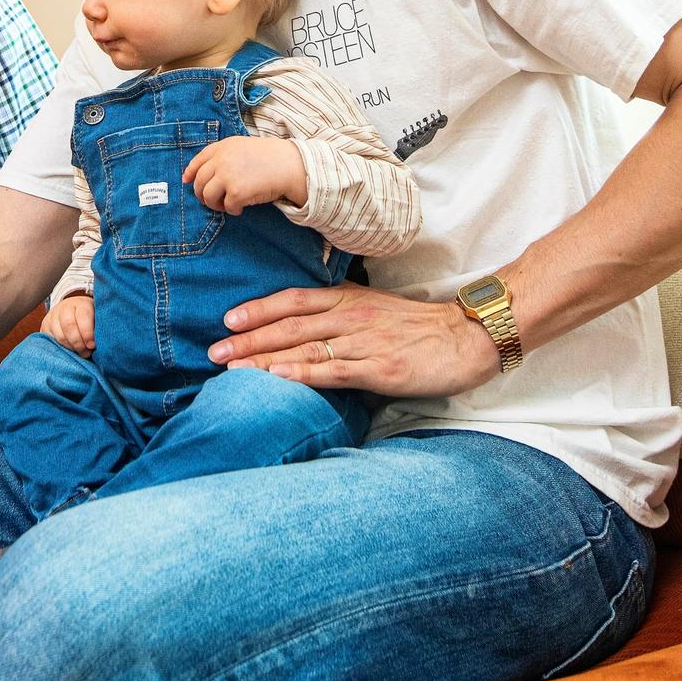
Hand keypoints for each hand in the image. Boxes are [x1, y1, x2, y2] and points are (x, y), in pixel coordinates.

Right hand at [42, 292, 94, 353]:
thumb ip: (100, 327)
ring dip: (70, 348)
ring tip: (80, 354)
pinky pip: (50, 340)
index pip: (82, 317)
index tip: (92, 346)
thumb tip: (105, 343)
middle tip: (86, 353)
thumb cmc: (90, 319)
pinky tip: (69, 352)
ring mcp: (53, 316)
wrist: (73, 310)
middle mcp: (65, 307)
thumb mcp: (97, 318)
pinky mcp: (45, 326)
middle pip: (69, 326)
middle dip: (78, 343)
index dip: (87, 333)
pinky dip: (60, 348)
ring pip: (59, 335)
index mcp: (81, 304)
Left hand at [182, 136, 305, 214]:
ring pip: (207, 196)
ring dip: (215, 204)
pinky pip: (226, 207)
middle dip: (202, 194)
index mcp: (224, 147)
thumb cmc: (271, 158)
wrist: (290, 165)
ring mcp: (227, 176)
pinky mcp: (236, 193)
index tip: (186, 181)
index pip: (198, 160)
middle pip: (199, 181)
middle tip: (212, 201)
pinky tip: (241, 208)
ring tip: (227, 206)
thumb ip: (224, 156)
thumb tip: (204, 174)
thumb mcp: (244, 147)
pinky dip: (233, 211)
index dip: (190, 172)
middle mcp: (222, 160)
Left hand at [206, 283, 502, 398]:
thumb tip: (308, 334)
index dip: (259, 309)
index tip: (228, 320)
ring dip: (263, 358)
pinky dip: (300, 375)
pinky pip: (332, 371)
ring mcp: (364, 342)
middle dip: (248, 338)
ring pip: (303, 348)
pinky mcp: (379, 368)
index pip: (294, 300)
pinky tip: (276, 380)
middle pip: (289, 325)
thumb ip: (343, 317)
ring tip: (230, 369)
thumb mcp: (377, 311)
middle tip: (213, 350)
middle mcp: (351, 317)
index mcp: (349, 300)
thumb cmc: (422, 328)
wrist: (468, 337)